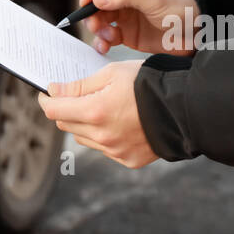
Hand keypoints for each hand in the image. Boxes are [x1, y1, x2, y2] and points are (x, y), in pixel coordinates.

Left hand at [37, 60, 157, 167]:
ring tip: (100, 109)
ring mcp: (115, 151)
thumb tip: (54, 91)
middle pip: (66, 125)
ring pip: (84, 138)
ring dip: (84, 125)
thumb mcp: (112, 73)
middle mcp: (102, 136)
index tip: (47, 93)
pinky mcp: (128, 160)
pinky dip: (105, 137)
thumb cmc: (150, 84)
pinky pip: (105, 149)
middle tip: (71, 97)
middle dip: (65, 110)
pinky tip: (119, 124)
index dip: (46, 100)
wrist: (187, 108)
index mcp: (95, 112)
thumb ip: (79, 85)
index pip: (54, 110)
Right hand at [78, 0, 199, 56]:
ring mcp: (123, 14)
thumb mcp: (156, 0)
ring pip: (97, 19)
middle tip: (97, 26)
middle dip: (91, 14)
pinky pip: (105, 36)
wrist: (198, 34)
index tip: (88, 4)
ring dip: (97, 29)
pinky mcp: (125, 33)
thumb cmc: (183, 9)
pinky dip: (101, 42)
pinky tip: (105, 47)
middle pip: (94, 0)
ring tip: (108, 38)